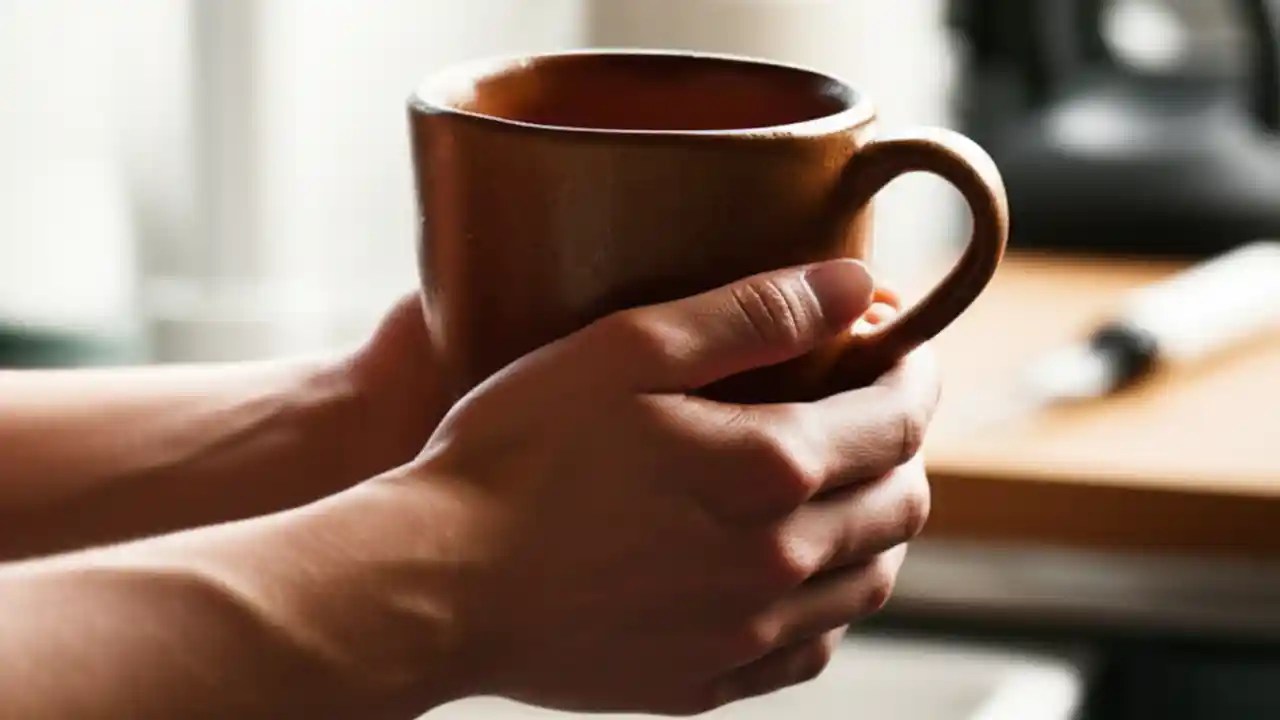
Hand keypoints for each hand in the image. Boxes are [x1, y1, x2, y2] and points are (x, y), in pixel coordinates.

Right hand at [353, 259, 938, 714]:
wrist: (435, 584)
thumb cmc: (515, 454)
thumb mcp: (626, 350)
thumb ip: (753, 312)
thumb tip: (855, 282)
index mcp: (769, 469)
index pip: (900, 418)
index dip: (917, 372)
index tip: (904, 346)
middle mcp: (778, 561)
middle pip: (901, 504)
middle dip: (906, 446)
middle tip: (876, 408)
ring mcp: (744, 633)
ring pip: (870, 582)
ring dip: (879, 525)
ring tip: (847, 486)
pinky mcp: (706, 681)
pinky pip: (811, 650)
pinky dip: (829, 603)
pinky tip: (796, 574)